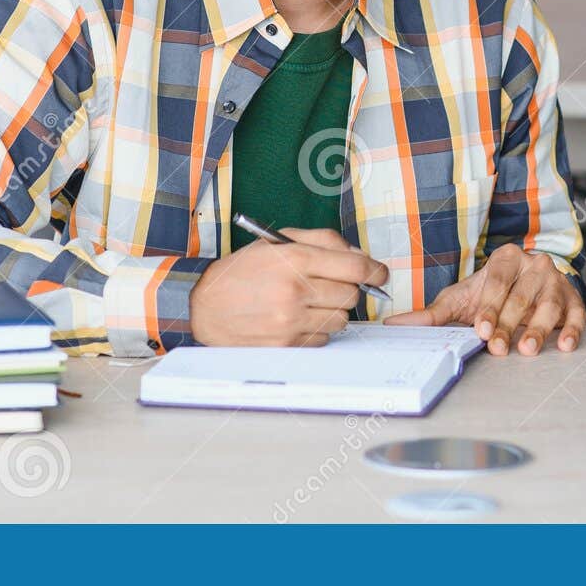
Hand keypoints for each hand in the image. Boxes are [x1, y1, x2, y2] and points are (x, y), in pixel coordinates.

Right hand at [190, 228, 389, 346]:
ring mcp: (290, 321)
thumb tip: (361, 257)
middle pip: (351, 295)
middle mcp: (294, 291)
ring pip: (341, 320)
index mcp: (295, 259)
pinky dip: (317, 330)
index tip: (380, 274)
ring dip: (333, 311)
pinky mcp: (286, 345)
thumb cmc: (244, 271)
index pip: (355, 267)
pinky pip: (323, 339)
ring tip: (307, 303)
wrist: (206, 306)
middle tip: (328, 286)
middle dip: (347, 289)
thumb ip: (324, 241)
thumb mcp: (279, 241)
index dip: (375, 270)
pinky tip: (296, 320)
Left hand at [383, 243, 585, 355]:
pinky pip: (576, 313)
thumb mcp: (461, 299)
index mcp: (505, 258)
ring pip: (548, 305)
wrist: (525, 285)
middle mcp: (533, 264)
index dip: (489, 305)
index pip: (496, 280)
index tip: (481, 328)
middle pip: (521, 296)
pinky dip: (572, 329)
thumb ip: (432, 314)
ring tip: (527, 348)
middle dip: (508, 323)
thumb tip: (394, 326)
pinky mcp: (573, 299)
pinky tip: (564, 344)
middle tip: (498, 346)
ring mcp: (555, 281)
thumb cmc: (490, 294)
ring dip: (539, 328)